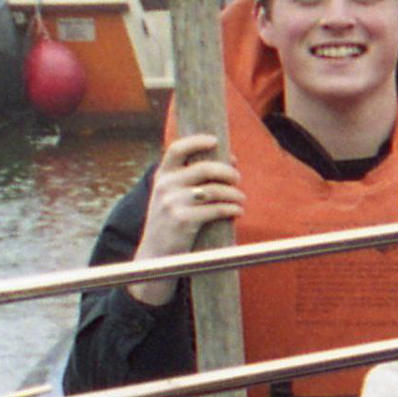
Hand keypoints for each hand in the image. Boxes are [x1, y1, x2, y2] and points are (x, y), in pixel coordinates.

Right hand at [126, 132, 243, 305]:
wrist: (156, 255)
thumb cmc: (172, 221)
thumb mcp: (173, 196)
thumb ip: (193, 178)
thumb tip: (231, 159)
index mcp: (162, 177)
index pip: (177, 149)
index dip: (198, 141)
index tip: (216, 140)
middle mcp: (165, 187)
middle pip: (205, 168)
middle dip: (228, 172)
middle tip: (237, 179)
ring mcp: (172, 203)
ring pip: (215, 190)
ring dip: (235, 194)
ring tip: (241, 199)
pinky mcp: (183, 220)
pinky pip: (217, 209)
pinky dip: (233, 209)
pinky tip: (237, 211)